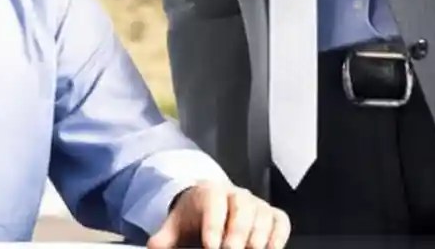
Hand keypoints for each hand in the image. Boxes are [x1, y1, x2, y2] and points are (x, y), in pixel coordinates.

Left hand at [147, 181, 290, 248]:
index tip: (211, 246)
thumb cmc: (195, 218)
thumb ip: (164, 238)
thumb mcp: (176, 225)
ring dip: (258, 237)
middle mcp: (236, 194)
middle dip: (238, 233)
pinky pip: (280, 222)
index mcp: (210, 192)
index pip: (213, 205)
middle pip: (242, 208)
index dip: (213, 226)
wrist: (211, 206)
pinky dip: (278, 236)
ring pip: (263, 215)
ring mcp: (256, 204)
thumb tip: (154, 247)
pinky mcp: (272, 215)